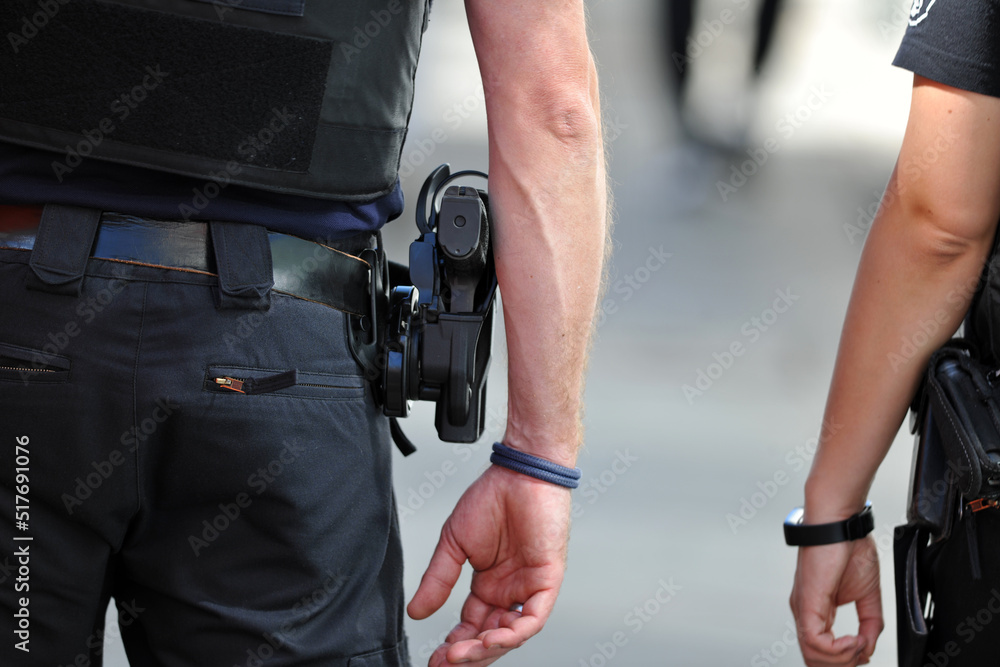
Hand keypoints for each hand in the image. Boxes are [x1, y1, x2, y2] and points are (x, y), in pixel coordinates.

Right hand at [407, 465, 570, 664]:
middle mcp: (509, 590)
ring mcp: (528, 586)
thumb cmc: (493, 497)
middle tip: (445, 662)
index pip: (471, 625)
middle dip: (468, 654)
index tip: (435, 658)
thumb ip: (438, 579)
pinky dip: (514, 631)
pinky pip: (534, 616)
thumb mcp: (454, 543)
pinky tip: (493, 638)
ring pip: (511, 632)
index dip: (454, 644)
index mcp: (488, 583)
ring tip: (462, 653)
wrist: (519, 472)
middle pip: (489, 636)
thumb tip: (417, 611)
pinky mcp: (547, 579)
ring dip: (487, 647)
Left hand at [790, 537, 883, 665]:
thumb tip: (869, 647)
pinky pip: (815, 641)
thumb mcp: (867, 594)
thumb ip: (870, 623)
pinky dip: (839, 649)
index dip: (846, 659)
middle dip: (844, 664)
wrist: (840, 524)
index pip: (821, 651)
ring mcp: (803, 608)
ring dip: (844, 658)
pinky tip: (855, 640)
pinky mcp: (806, 603)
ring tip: (861, 645)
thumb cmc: (848, 548)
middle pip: (814, 659)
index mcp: (817, 610)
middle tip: (863, 653)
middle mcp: (805, 612)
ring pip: (813, 656)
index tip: (865, 651)